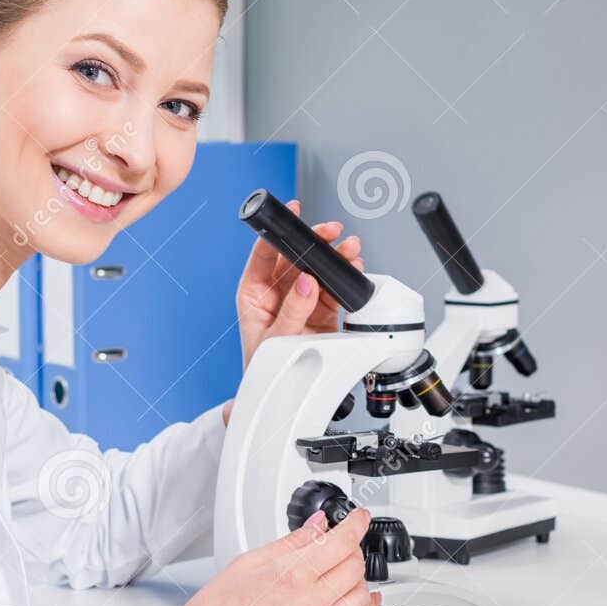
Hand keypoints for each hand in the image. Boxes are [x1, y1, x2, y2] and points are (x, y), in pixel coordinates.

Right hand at [146, 508, 379, 605]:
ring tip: (347, 575)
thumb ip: (290, 543)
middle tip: (342, 546)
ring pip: (361, 598)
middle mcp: (308, 603)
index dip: (356, 523)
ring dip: (360, 581)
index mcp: (290, 574)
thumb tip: (317, 525)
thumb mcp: (247, 563)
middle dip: (352, 550)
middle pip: (354, 567)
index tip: (359, 518)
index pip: (341, 541)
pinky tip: (366, 604)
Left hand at [235, 198, 362, 372]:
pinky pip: (332, 286)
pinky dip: (344, 275)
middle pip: (295, 256)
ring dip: (333, 256)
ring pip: (317, 268)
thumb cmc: (265, 366)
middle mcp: (276, 291)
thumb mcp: (275, 339)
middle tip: (330, 231)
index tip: (290, 214)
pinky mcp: (320, 308)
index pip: (264, 254)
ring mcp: (300, 298)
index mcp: (254, 292)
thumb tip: (305, 283)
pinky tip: (352, 266)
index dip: (276, 231)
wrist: (283, 391)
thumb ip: (291, 311)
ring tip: (349, 247)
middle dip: (314, 240)